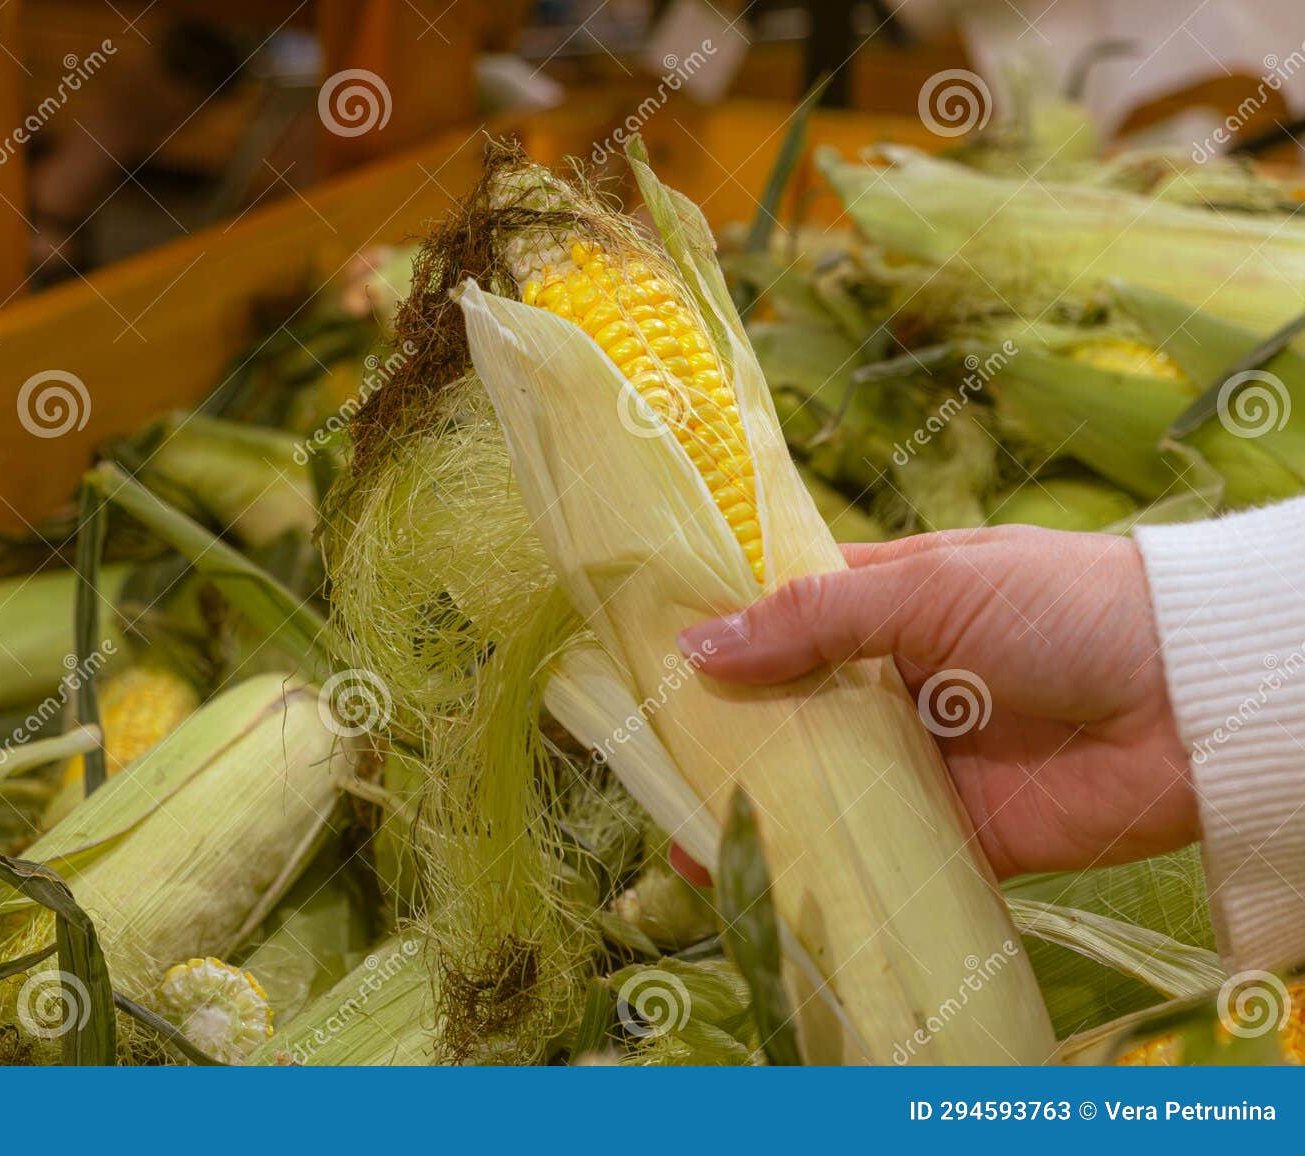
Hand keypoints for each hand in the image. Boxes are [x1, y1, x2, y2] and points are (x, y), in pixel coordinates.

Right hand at [677, 526, 1195, 878]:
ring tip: (685, 831)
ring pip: (825, 786)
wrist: (1197, 697)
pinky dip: (825, 866)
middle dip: (725, 736)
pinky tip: (759, 877)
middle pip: (792, 711)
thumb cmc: (1065, 605)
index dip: (719, 637)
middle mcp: (896, 682)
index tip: (641, 662)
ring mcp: (926, 758)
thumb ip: (815, 619)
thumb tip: (697, 647)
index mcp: (888, 603)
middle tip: (644, 763)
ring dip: (763, 806)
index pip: (783, 617)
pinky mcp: (961, 831)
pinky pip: (880, 852)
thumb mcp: (931, 587)